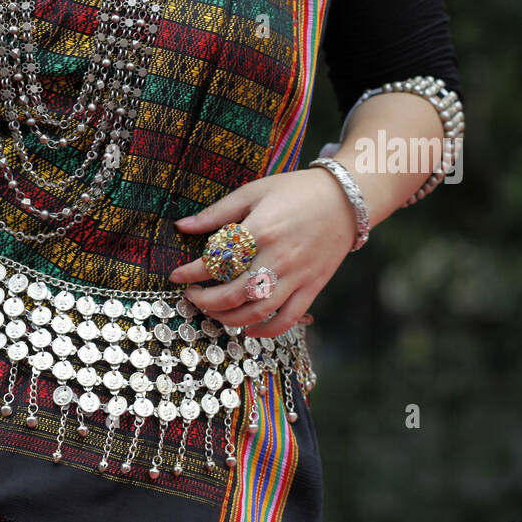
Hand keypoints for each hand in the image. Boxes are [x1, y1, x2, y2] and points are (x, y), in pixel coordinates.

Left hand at [168, 167, 357, 334]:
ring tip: (213, 311)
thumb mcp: (254, 192)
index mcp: (260, 231)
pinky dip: (266, 330)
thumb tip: (182, 226)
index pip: (216, 261)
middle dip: (205, 301)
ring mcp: (297, 277)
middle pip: (233, 294)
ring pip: (257, 312)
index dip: (191, 272)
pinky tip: (249, 328)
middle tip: (192, 296)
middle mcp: (277, 258)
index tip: (176, 276)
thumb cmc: (296, 190)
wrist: (345, 199)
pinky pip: (288, 319)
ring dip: (229, 318)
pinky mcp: (312, 288)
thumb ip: (218, 212)